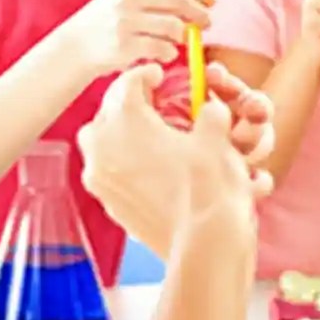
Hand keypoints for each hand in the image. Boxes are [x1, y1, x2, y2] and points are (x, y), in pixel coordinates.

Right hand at [60, 0, 212, 76]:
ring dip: (185, 35)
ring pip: (175, 27)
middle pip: (181, 2)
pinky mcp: (124, 46)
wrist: (73, 47)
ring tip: (182, 40)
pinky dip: (170, 53)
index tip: (212, 1)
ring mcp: (125, 21)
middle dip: (200, 14)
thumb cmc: (107, 21)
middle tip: (207, 23)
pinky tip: (165, 54)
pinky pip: (163, 49)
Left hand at [78, 64, 273, 258]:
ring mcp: (101, 179)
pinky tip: (154, 167)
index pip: (127, 83)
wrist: (205, 245)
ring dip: (123, 133)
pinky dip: (126, 162)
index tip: (160, 75)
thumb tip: (208, 108)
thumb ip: (209, 112)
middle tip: (157, 104)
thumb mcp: (218, 137)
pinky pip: (110, 171)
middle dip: (130, 104)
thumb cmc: (212, 187)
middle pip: (107, 112)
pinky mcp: (108, 203)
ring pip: (102, 142)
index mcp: (126, 121)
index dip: (146, 75)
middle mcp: (103, 147)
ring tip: (152, 136)